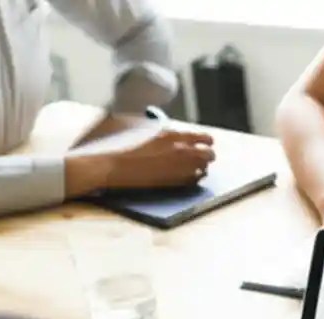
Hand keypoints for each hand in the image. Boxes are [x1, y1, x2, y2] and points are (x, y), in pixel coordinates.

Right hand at [65, 129, 215, 196]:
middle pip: (209, 154)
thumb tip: (180, 135)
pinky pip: (195, 181)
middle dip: (207, 155)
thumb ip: (167, 133)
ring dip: (201, 167)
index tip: (207, 143)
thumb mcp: (148, 132)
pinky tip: (186, 176)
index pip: (204, 137)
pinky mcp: (175, 182)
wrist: (114, 167)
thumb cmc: (125, 148)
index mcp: (173, 135)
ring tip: (194, 167)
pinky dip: (194, 178)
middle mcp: (181, 150)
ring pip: (204, 168)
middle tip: (203, 157)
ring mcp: (180, 168)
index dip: (207, 141)